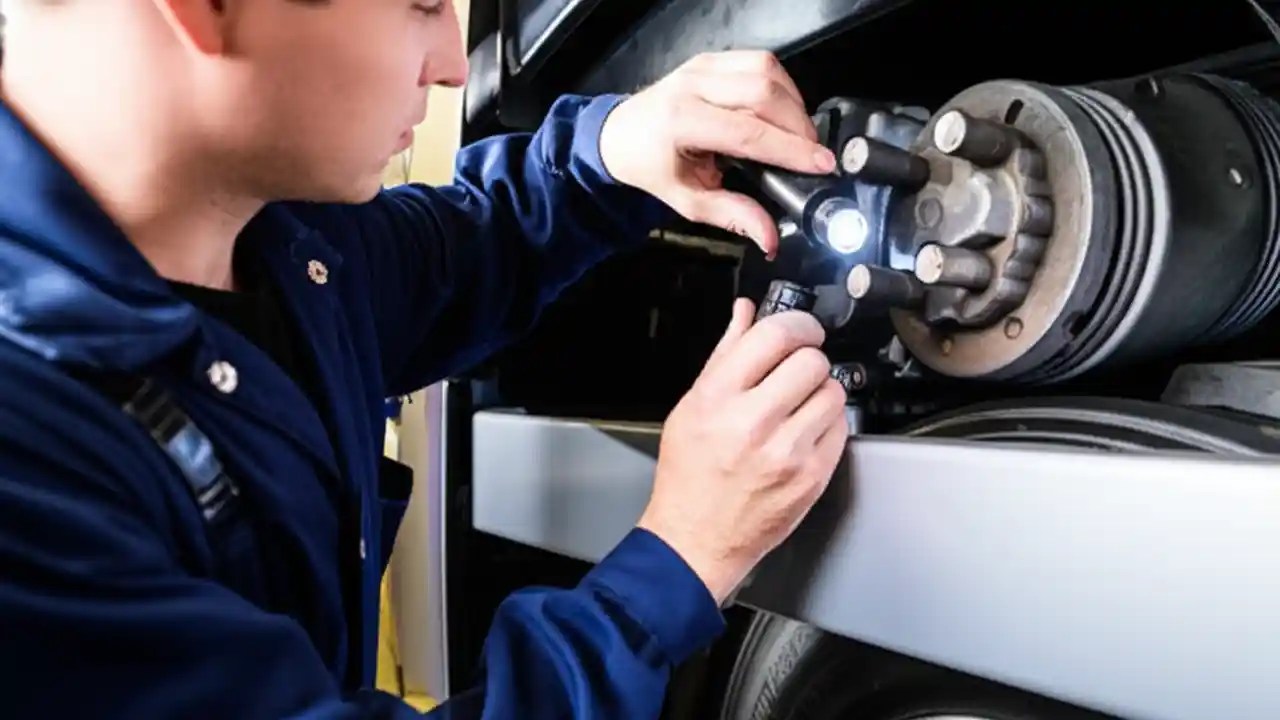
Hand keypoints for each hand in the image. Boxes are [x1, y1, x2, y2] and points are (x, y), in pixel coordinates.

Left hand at [598, 50, 835, 257]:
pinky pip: (761, 63)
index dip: (791, 149)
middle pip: (764, 94)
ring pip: (767, 72)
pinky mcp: (712, 59)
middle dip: (798, 127)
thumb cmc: (652, 167)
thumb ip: (732, 216)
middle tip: (812, 155)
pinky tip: (784, 112)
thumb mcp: (687, 200)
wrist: (620, 134)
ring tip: (798, 136)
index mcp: (680, 122)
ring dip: (793, 104)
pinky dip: (782, 87)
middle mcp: (691, 87)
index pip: (748, 132)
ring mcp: (702, 67)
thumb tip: (770, 238)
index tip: (822, 164)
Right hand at [638, 299, 848, 604]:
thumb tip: (746, 313)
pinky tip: (804, 432)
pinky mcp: (811, 476)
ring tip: (798, 405)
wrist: (696, 538)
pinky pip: (841, 428)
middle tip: (796, 371)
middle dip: (808, 360)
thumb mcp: (690, 407)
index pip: (774, 335)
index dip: (797, 324)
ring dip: (820, 392)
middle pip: (812, 361)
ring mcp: (787, 451)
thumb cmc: (689, 476)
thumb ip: (724, 355)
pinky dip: (828, 423)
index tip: (801, 329)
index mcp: (717, 397)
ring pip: (833, 392)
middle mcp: (753, 422)